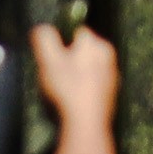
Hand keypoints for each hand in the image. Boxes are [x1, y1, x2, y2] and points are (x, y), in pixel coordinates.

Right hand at [31, 19, 121, 135]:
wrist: (86, 125)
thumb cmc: (68, 90)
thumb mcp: (48, 60)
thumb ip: (44, 38)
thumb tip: (42, 28)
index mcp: (97, 45)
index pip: (74, 32)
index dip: (58, 45)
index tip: (50, 59)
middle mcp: (108, 59)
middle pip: (79, 52)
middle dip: (65, 62)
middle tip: (54, 77)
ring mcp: (110, 79)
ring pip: (84, 71)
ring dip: (72, 78)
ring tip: (62, 93)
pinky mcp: (108, 97)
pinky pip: (88, 88)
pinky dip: (79, 92)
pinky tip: (70, 102)